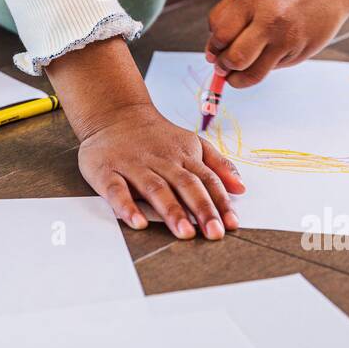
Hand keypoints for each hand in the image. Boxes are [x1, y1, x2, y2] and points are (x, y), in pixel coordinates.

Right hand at [77, 102, 244, 239]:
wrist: (113, 114)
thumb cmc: (155, 137)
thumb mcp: (191, 143)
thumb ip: (217, 164)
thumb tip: (241, 188)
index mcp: (183, 155)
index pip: (206, 179)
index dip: (220, 202)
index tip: (232, 224)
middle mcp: (161, 161)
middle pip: (185, 185)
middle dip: (202, 209)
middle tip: (214, 233)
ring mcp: (133, 166)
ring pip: (155, 188)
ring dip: (171, 211)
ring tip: (185, 232)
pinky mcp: (107, 172)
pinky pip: (117, 190)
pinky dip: (127, 206)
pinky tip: (138, 222)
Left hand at [205, 0, 348, 87]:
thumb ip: (229, 13)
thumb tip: (213, 48)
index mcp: (255, 0)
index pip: (221, 34)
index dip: (213, 46)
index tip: (213, 50)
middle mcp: (272, 22)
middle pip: (235, 59)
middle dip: (223, 67)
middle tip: (222, 65)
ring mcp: (289, 40)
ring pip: (254, 73)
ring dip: (238, 78)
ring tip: (234, 74)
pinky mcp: (303, 52)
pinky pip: (275, 68)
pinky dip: (264, 66)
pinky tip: (266, 54)